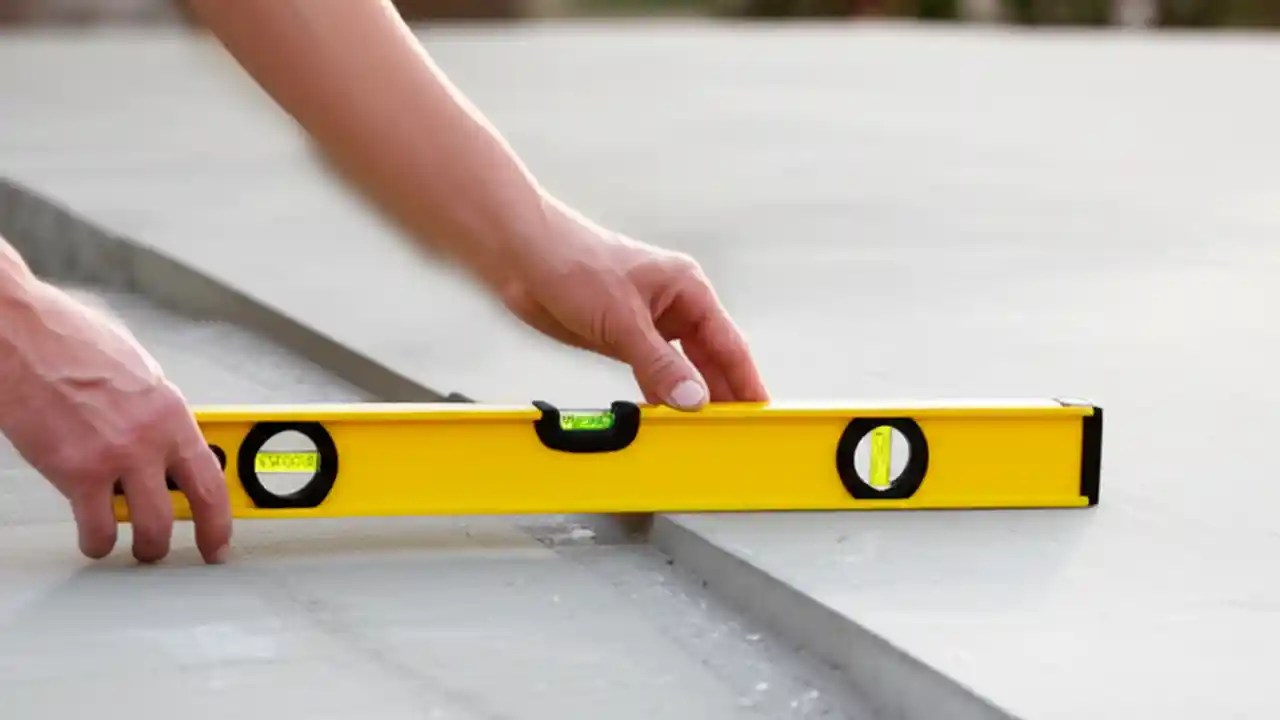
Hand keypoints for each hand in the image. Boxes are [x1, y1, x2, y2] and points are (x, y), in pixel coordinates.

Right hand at [0, 280, 229, 563]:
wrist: (21, 337)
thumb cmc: (71, 344)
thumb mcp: (138, 373)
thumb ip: (155, 413)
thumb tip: (165, 438)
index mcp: (172, 412)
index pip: (212, 478)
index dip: (221, 518)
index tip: (219, 538)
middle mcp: (151, 437)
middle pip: (184, 511)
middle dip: (178, 540)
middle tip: (168, 548)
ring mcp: (115, 457)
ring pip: (146, 528)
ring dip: (139, 546)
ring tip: (128, 545)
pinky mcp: (75, 472)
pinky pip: (97, 527)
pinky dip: (95, 540)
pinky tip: (92, 536)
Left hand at [494, 197, 768, 409]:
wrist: (521, 255)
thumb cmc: (573, 261)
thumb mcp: (622, 320)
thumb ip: (659, 364)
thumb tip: (692, 398)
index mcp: (687, 289)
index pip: (728, 343)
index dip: (746, 379)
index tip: (759, 409)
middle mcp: (673, 306)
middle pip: (709, 359)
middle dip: (721, 394)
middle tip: (734, 431)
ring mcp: (647, 324)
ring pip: (681, 369)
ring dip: (689, 398)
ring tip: (705, 432)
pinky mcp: (622, 338)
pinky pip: (652, 373)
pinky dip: (659, 395)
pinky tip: (667, 418)